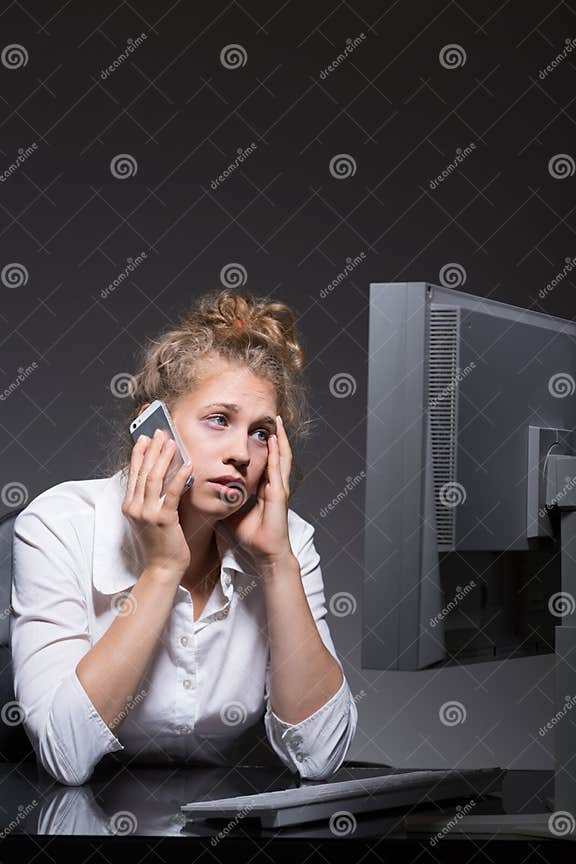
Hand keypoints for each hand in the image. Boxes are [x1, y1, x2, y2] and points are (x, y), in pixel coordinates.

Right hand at [122, 429, 193, 578]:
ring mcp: (148, 513)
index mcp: (129, 505)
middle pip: (143, 472)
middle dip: (152, 450)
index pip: (134, 473)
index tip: (145, 437)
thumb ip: (151, 496)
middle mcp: (135, 507)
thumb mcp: (151, 515)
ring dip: (164, 458)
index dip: (139, 454)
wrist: (163, 566)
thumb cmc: (160, 540)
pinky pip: (172, 493)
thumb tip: (162, 472)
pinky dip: (180, 476)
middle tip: (160, 432)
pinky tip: (188, 464)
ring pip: (155, 479)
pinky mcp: (164, 519)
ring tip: (172, 442)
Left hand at [222, 415, 292, 562]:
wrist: (265, 552)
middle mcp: (275, 485)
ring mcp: (279, 488)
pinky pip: (278, 469)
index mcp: (266, 488)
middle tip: (273, 418)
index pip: (266, 461)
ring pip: (282, 457)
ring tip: (276, 422)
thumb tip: (207, 490)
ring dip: (280, 439)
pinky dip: (277, 453)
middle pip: (278, 454)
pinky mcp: (279, 494)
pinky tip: (274, 441)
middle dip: (276, 436)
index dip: (265, 445)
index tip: (260, 429)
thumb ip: (225, 499)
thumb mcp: (233, 511)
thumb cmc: (252, 535)